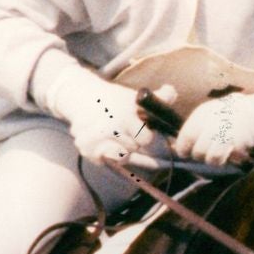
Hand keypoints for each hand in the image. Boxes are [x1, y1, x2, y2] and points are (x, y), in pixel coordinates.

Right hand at [38, 58, 171, 164]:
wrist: (81, 97)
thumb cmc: (113, 99)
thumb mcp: (134, 97)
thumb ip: (157, 97)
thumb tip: (172, 92)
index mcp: (124, 117)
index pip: (146, 139)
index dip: (145, 134)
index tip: (139, 126)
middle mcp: (109, 130)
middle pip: (134, 148)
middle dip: (132, 140)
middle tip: (123, 128)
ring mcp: (96, 142)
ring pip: (123, 156)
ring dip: (122, 148)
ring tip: (114, 134)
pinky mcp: (87, 151)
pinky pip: (108, 160)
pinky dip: (109, 152)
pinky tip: (104, 140)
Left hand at [174, 93, 253, 164]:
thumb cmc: (224, 114)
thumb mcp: (204, 114)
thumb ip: (190, 131)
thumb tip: (174, 147)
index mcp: (203, 116)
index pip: (186, 139)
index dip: (184, 150)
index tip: (186, 152)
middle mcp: (214, 125)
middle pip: (199, 152)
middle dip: (201, 155)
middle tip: (208, 150)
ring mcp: (229, 135)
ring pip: (213, 159)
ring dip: (215, 159)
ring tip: (220, 151)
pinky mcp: (242, 144)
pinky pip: (231, 160)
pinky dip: (232, 158)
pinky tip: (234, 148)